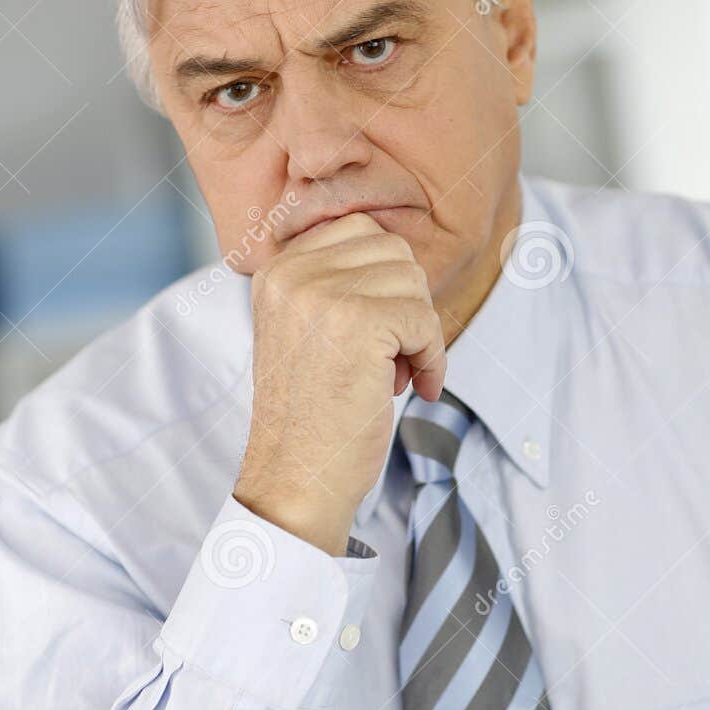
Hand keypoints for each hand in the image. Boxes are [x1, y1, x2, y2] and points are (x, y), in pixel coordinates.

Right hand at [234, 212, 445, 555]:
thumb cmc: (311, 415)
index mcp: (276, 270)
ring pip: (414, 282)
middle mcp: (292, 273)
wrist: (296, 478)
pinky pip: (425, 320)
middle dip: (406, 304)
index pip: (360, 231)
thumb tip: (402, 256)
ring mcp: (322, 295)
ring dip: (419, 332)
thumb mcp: (306, 331)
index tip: (379, 333)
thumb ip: (337, 284)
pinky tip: (413, 388)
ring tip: (394, 375)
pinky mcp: (358, 323)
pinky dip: (433, 358)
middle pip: (393, 251)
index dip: (386, 282)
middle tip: (391, 357)